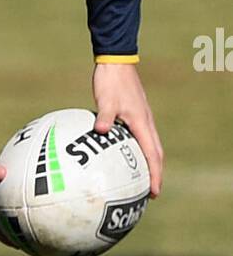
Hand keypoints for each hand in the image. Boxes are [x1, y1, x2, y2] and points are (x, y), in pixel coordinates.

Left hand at [92, 63, 163, 195]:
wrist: (116, 62)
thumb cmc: (111, 81)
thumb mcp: (106, 99)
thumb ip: (105, 116)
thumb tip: (100, 130)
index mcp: (142, 123)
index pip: (152, 154)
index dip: (155, 174)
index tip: (154, 192)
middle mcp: (145, 123)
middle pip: (155, 153)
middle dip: (156, 174)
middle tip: (151, 193)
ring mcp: (141, 118)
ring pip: (150, 146)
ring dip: (149, 163)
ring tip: (142, 180)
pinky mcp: (135, 114)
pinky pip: (140, 138)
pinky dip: (139, 151)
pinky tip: (125, 157)